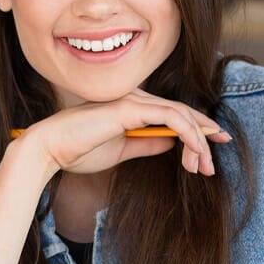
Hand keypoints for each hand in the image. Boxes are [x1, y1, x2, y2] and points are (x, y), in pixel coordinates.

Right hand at [16, 89, 230, 176]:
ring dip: (198, 140)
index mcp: (132, 107)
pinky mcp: (129, 108)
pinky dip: (188, 132)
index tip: (213, 147)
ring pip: (181, 114)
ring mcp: (132, 100)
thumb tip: (171, 144)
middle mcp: (135, 98)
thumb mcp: (122, 151)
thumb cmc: (78, 151)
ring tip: (205, 165)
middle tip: (214, 160)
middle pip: (182, 111)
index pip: (173, 113)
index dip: (197, 128)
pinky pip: (170, 116)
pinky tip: (195, 150)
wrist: (49, 150)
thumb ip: (147, 144)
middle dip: (205, 135)